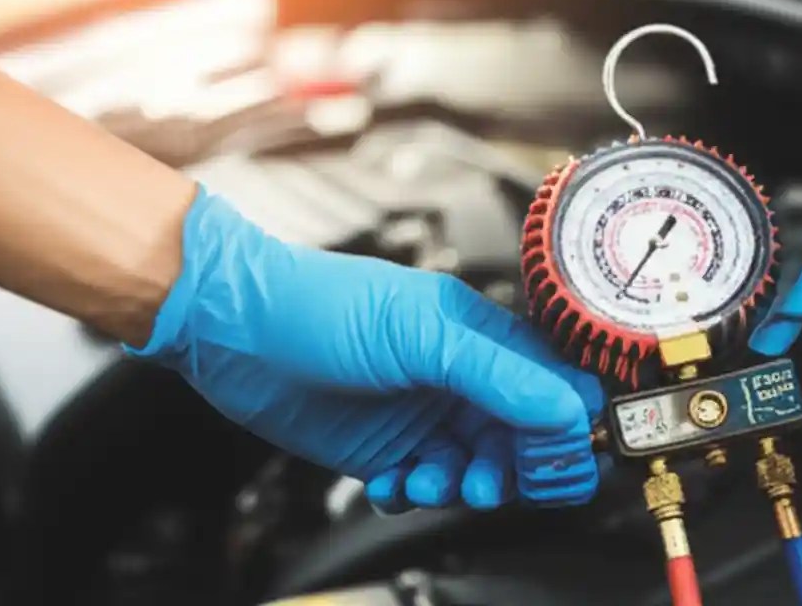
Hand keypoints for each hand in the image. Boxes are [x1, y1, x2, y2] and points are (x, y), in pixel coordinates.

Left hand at [128, 187, 603, 510]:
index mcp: (477, 336)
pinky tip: (390, 482)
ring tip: (428, 478)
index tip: (559, 459)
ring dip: (459, 485)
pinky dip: (412, 494)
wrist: (234, 328)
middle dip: (510, 468)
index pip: (549, 385)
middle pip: (517, 438)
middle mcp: (455, 377)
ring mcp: (419, 414)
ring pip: (472, 469)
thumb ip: (496, 375)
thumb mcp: (420, 336)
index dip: (562, 425)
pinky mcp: (382, 448)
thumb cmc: (320, 306)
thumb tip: (567, 410)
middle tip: (487, 482)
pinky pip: (421, 486)